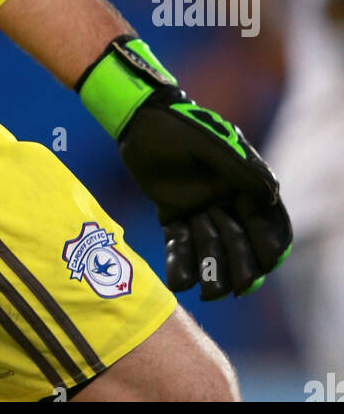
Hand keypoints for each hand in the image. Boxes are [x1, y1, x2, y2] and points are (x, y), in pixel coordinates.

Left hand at [78, 37, 291, 299]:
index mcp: (244, 184)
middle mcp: (226, 202)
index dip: (270, 244)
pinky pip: (180, 245)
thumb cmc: (180, 125)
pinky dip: (180, 263)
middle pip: (243, 244)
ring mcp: (200, 210)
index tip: (267, 262)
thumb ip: (239, 167)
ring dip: (212, 268)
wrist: (140, 122)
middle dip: (242, 266)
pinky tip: (178, 283)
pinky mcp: (174, 216)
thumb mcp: (211, 143)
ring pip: (212, 249)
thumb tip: (272, 194)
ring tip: (208, 291)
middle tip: (238, 287)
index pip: (267, 221)